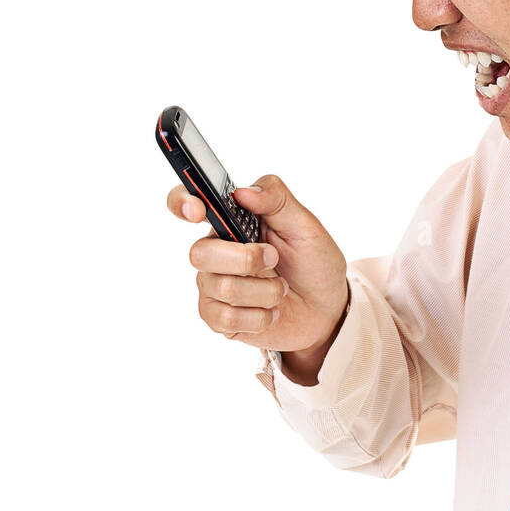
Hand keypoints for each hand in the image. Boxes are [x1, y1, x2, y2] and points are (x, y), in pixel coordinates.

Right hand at [165, 174, 348, 351]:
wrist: (327, 309)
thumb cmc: (313, 262)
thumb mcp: (305, 225)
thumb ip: (276, 199)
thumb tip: (243, 191)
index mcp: (231, 221)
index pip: (187, 202)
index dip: (182, 203)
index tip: (198, 212)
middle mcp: (215, 250)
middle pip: (200, 253)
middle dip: (245, 259)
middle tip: (273, 258)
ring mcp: (213, 285)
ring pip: (222, 288)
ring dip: (265, 290)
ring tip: (280, 289)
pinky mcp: (218, 318)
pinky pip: (226, 319)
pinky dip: (260, 316)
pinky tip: (271, 311)